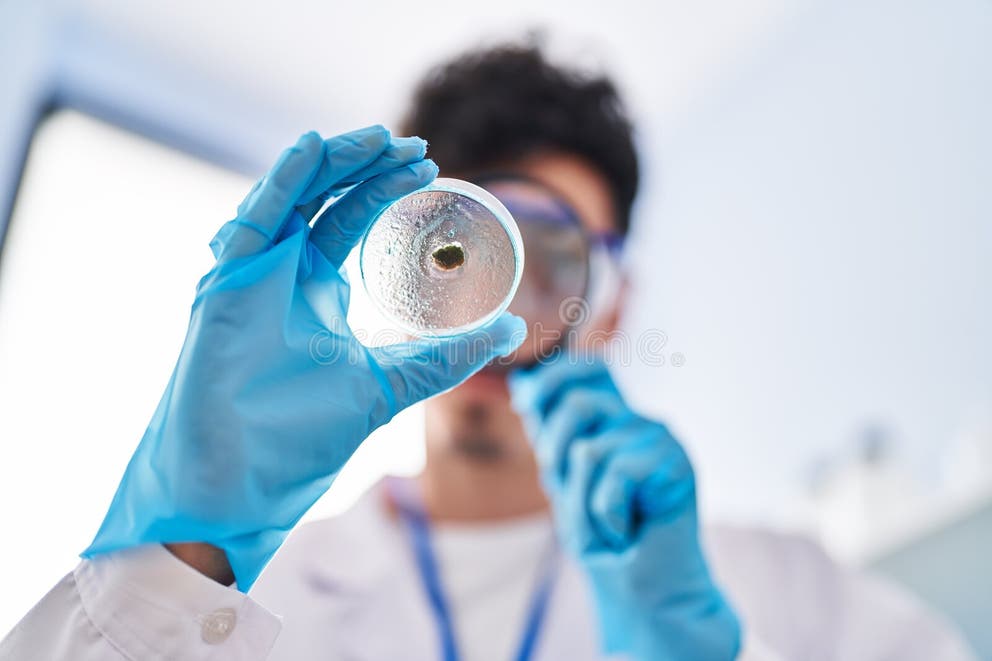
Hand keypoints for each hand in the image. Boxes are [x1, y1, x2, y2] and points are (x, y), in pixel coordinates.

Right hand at [83, 128, 525, 589]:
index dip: (385, 188)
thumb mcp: (389, 385)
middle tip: (413, 145)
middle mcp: (281, 273)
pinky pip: (251, 221)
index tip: (429, 166)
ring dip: (331, 162)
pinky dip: (280, 184)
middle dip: (365, 165)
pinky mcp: (224, 286)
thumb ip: (445, 357)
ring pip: (289, 197)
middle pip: (323, 197)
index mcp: (317, 291)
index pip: (351, 219)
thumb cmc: (303, 440)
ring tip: (378, 139)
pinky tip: (312, 151)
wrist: (244, 485)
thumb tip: (513, 331)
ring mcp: (249, 275)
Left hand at [510, 358, 739, 660]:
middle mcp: (635, 422)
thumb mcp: (565, 483)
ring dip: (585, 503)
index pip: (590, 368)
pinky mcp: (675, 459)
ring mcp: (657, 438)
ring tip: (611, 524)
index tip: (525, 405)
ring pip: (589, 450)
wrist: (645, 594)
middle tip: (572, 495)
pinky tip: (631, 529)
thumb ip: (551, 434)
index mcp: (612, 423)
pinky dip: (609, 515)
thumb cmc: (605, 543)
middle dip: (556, 456)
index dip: (556, 376)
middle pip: (578, 404)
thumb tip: (523, 385)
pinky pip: (615, 475)